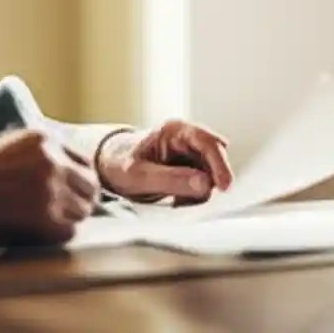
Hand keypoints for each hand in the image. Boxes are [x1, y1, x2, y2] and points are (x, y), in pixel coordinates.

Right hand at [0, 129, 98, 245]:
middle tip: (68, 209)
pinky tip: (42, 232)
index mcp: (45, 139)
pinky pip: (69, 231)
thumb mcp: (9, 145)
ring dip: (70, 217)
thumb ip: (39, 153)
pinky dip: (58, 234)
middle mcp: (53, 161)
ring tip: (50, 221)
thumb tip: (65, 168)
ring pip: (82, 209)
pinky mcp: (44, 218)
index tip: (70, 188)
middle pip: (89, 185)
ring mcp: (51, 190)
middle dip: (80, 198)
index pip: (82, 160)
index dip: (76, 177)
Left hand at [96, 120, 233, 202]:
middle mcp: (187, 138)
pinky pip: (204, 182)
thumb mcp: (139, 176)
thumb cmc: (119, 166)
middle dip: (209, 181)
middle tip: (191, 201)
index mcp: (175, 130)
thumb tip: (206, 184)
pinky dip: (196, 195)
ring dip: (201, 191)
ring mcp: (190, 152)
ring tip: (177, 202)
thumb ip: (171, 179)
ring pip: (211, 172)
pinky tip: (178, 201)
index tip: (224, 186)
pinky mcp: (190, 167)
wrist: (108, 168)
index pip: (207, 142)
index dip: (219, 163)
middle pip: (215, 158)